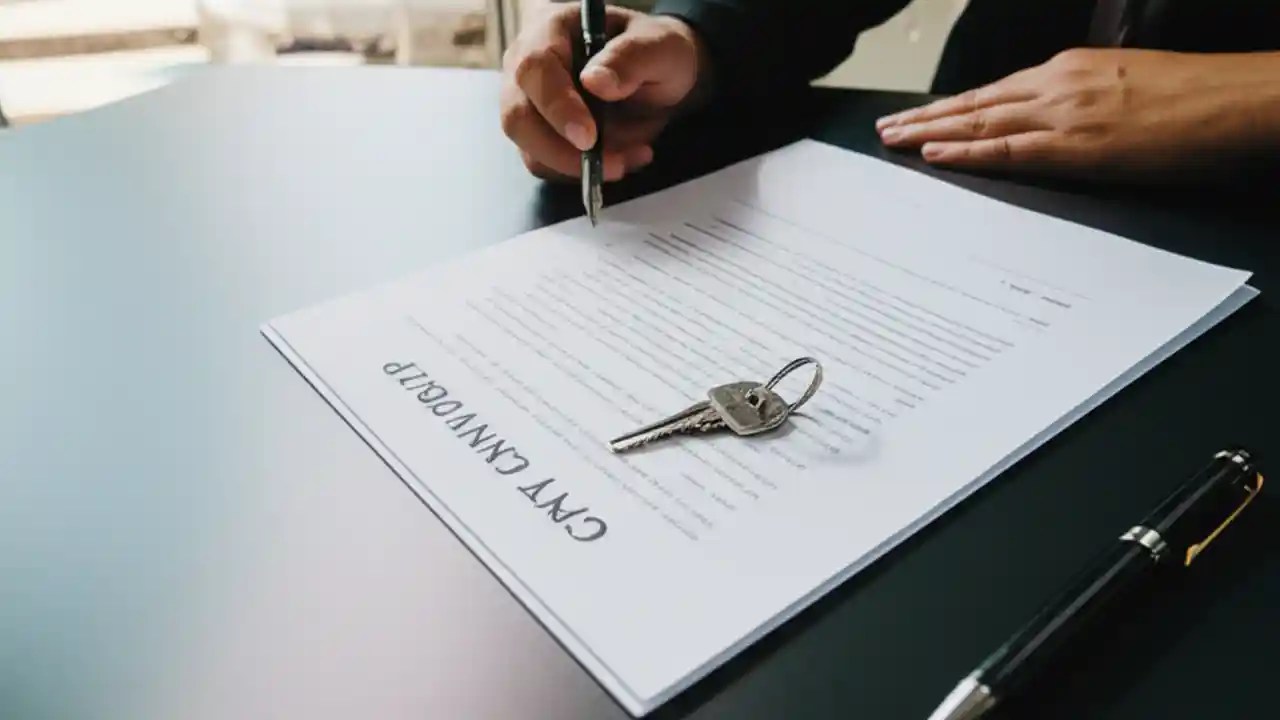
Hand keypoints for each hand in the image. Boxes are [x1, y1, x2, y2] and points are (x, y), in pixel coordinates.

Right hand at [500, 3, 703, 181]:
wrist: (658, 73)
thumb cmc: (652, 51)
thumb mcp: (660, 46)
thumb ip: (631, 58)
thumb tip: (595, 82)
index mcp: (552, 31)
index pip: (536, 69)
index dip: (557, 106)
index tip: (588, 137)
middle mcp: (527, 68)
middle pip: (518, 118)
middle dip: (563, 152)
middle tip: (614, 165)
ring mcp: (528, 105)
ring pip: (530, 150)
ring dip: (579, 167)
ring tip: (631, 158)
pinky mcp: (538, 136)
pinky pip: (547, 166)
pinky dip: (582, 174)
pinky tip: (621, 160)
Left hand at [876, 49, 1276, 181]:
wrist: (1235, 101)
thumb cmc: (1193, 97)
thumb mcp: (1125, 86)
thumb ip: (1083, 101)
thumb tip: (1059, 122)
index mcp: (1069, 71)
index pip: (995, 92)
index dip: (953, 107)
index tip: (923, 116)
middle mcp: (1057, 86)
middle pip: (974, 103)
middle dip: (926, 117)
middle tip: (887, 129)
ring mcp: (1062, 114)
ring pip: (978, 122)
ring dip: (929, 133)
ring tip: (894, 142)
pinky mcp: (1075, 145)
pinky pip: (1006, 150)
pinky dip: (965, 151)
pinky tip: (933, 153)